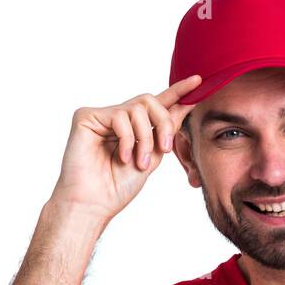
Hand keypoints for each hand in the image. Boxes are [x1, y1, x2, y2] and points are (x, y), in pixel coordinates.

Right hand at [48, 74, 201, 221]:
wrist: (94, 204)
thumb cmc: (118, 186)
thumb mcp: (152, 157)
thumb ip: (165, 131)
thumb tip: (184, 106)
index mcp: (134, 128)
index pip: (157, 104)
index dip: (178, 91)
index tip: (198, 81)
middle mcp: (117, 118)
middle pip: (150, 100)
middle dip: (164, 123)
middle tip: (165, 148)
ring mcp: (101, 116)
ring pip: (138, 109)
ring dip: (146, 138)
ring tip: (139, 162)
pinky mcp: (86, 116)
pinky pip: (119, 116)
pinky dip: (127, 139)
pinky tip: (122, 157)